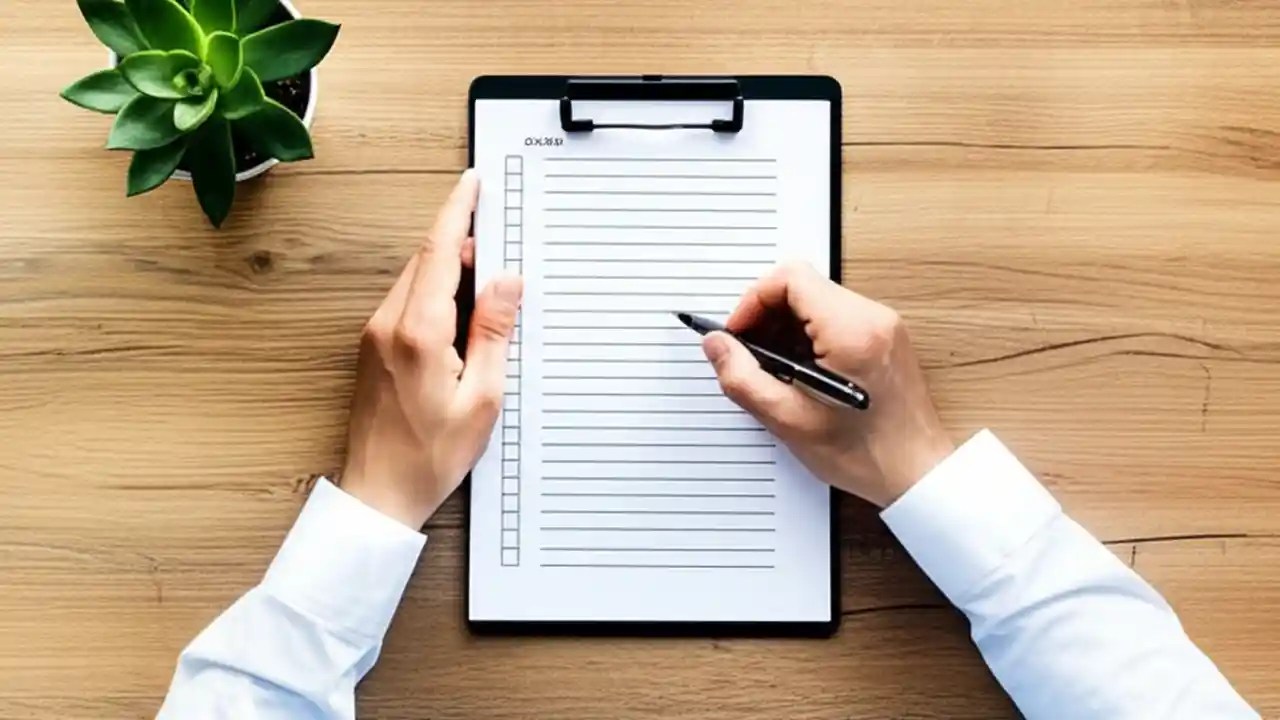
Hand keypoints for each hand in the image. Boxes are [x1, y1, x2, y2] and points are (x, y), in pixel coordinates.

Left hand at [340, 171, 522, 527]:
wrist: (378, 493)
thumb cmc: (429, 456)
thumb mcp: (482, 397)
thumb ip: (493, 331)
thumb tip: (506, 282)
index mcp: (418, 331)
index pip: (438, 251)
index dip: (458, 211)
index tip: (472, 184)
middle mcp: (388, 324)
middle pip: (427, 261)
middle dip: (462, 243)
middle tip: (500, 243)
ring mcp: (375, 335)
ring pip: (416, 281)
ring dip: (449, 272)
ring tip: (487, 290)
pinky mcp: (373, 349)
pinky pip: (407, 304)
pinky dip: (435, 296)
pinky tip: (460, 319)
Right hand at [703, 261, 952, 507]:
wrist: (917, 473)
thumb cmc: (868, 454)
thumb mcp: (790, 421)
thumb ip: (743, 378)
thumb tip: (717, 346)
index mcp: (852, 331)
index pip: (791, 279)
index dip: (753, 300)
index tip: (737, 333)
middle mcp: (872, 319)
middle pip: (802, 288)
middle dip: (766, 317)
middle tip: (749, 356)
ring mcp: (882, 326)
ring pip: (815, 303)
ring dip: (784, 330)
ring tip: (774, 372)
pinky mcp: (883, 339)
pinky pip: (833, 319)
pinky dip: (806, 339)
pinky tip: (798, 374)